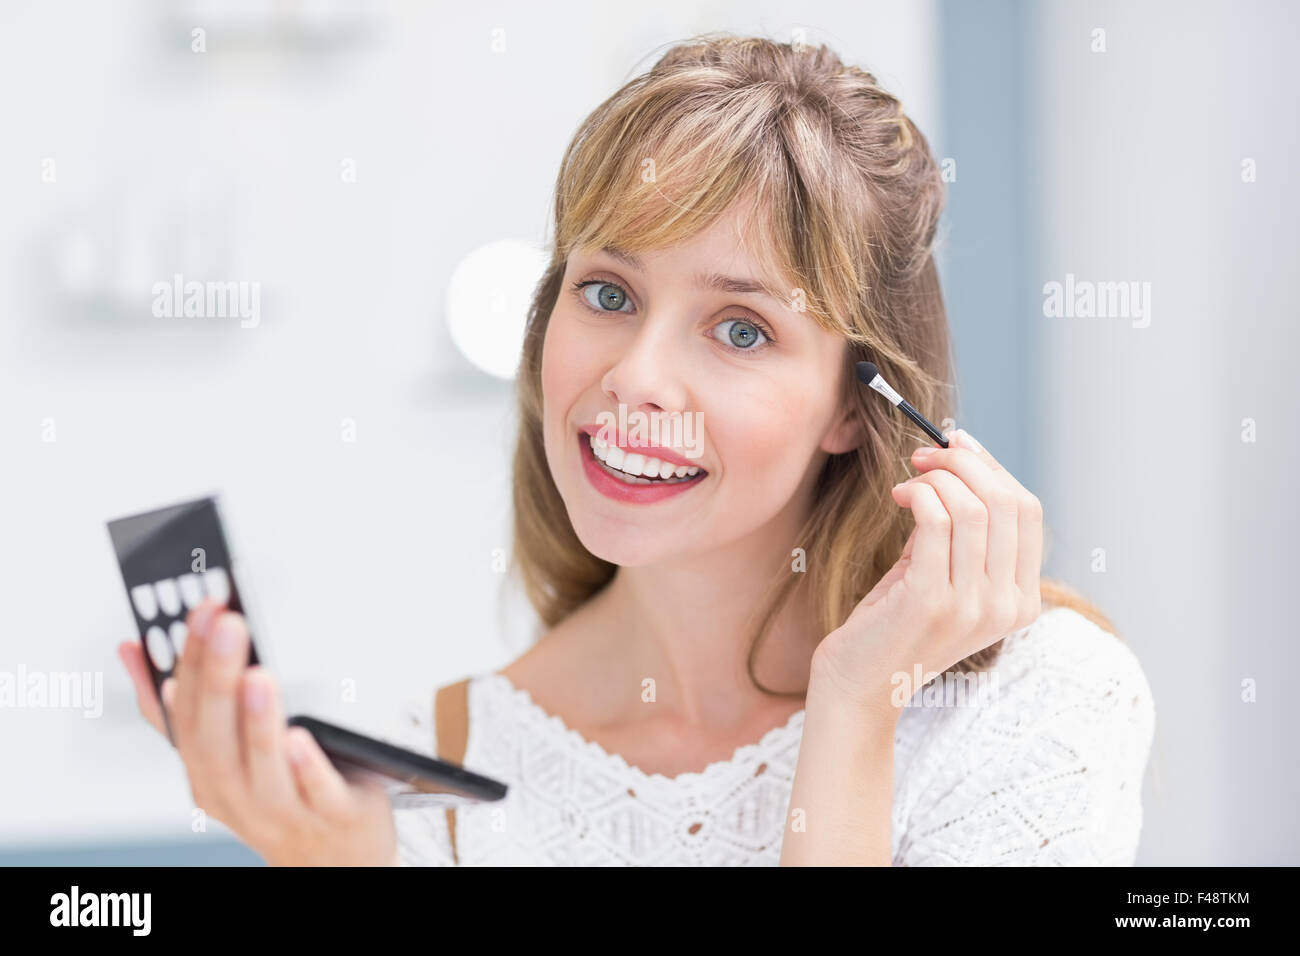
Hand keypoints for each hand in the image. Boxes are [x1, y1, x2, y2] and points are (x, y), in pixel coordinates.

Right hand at [118, 599, 400, 865]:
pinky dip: (306, 767)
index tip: (202, 609)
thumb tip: (131, 647)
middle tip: (227, 625)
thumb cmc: (278, 795)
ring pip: (260, 770)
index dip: (189, 658)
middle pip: (214, 740)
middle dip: (216, 679)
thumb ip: (179, 704)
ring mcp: (282, 810)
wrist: (335, 861)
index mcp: (203, 771)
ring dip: (256, 722)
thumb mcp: (221, 754)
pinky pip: (316, 794)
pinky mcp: (332, 817)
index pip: (185, 712)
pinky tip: (301, 737)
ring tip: (258, 674)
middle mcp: (234, 794)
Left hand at [812, 429, 1042, 715]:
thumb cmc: (893, 626)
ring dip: (936, 478)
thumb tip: (958, 462)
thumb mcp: (941, 575)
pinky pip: (936, 521)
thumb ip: (960, 532)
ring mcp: (972, 606)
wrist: (858, 689)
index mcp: (1021, 601)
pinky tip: (899, 498)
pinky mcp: (930, 601)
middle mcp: (1006, 606)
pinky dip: (919, 495)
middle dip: (965, 462)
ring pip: (972, 506)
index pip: (1028, 511)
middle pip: (1007, 502)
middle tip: (925, 456)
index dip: (993, 468)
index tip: (957, 446)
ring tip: (908, 483)